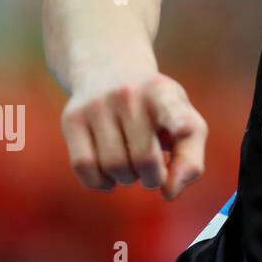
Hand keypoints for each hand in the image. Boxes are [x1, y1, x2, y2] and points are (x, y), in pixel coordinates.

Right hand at [61, 71, 207, 199]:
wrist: (109, 69)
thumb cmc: (158, 109)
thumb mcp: (185, 122)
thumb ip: (190, 160)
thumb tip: (169, 193)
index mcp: (163, 93)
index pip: (171, 108)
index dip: (178, 121)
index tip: (183, 129)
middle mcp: (129, 94)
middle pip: (143, 159)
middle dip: (152, 178)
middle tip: (154, 172)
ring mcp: (97, 104)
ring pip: (112, 166)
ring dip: (127, 179)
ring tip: (133, 166)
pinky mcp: (72, 118)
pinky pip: (84, 167)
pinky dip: (100, 182)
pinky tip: (110, 174)